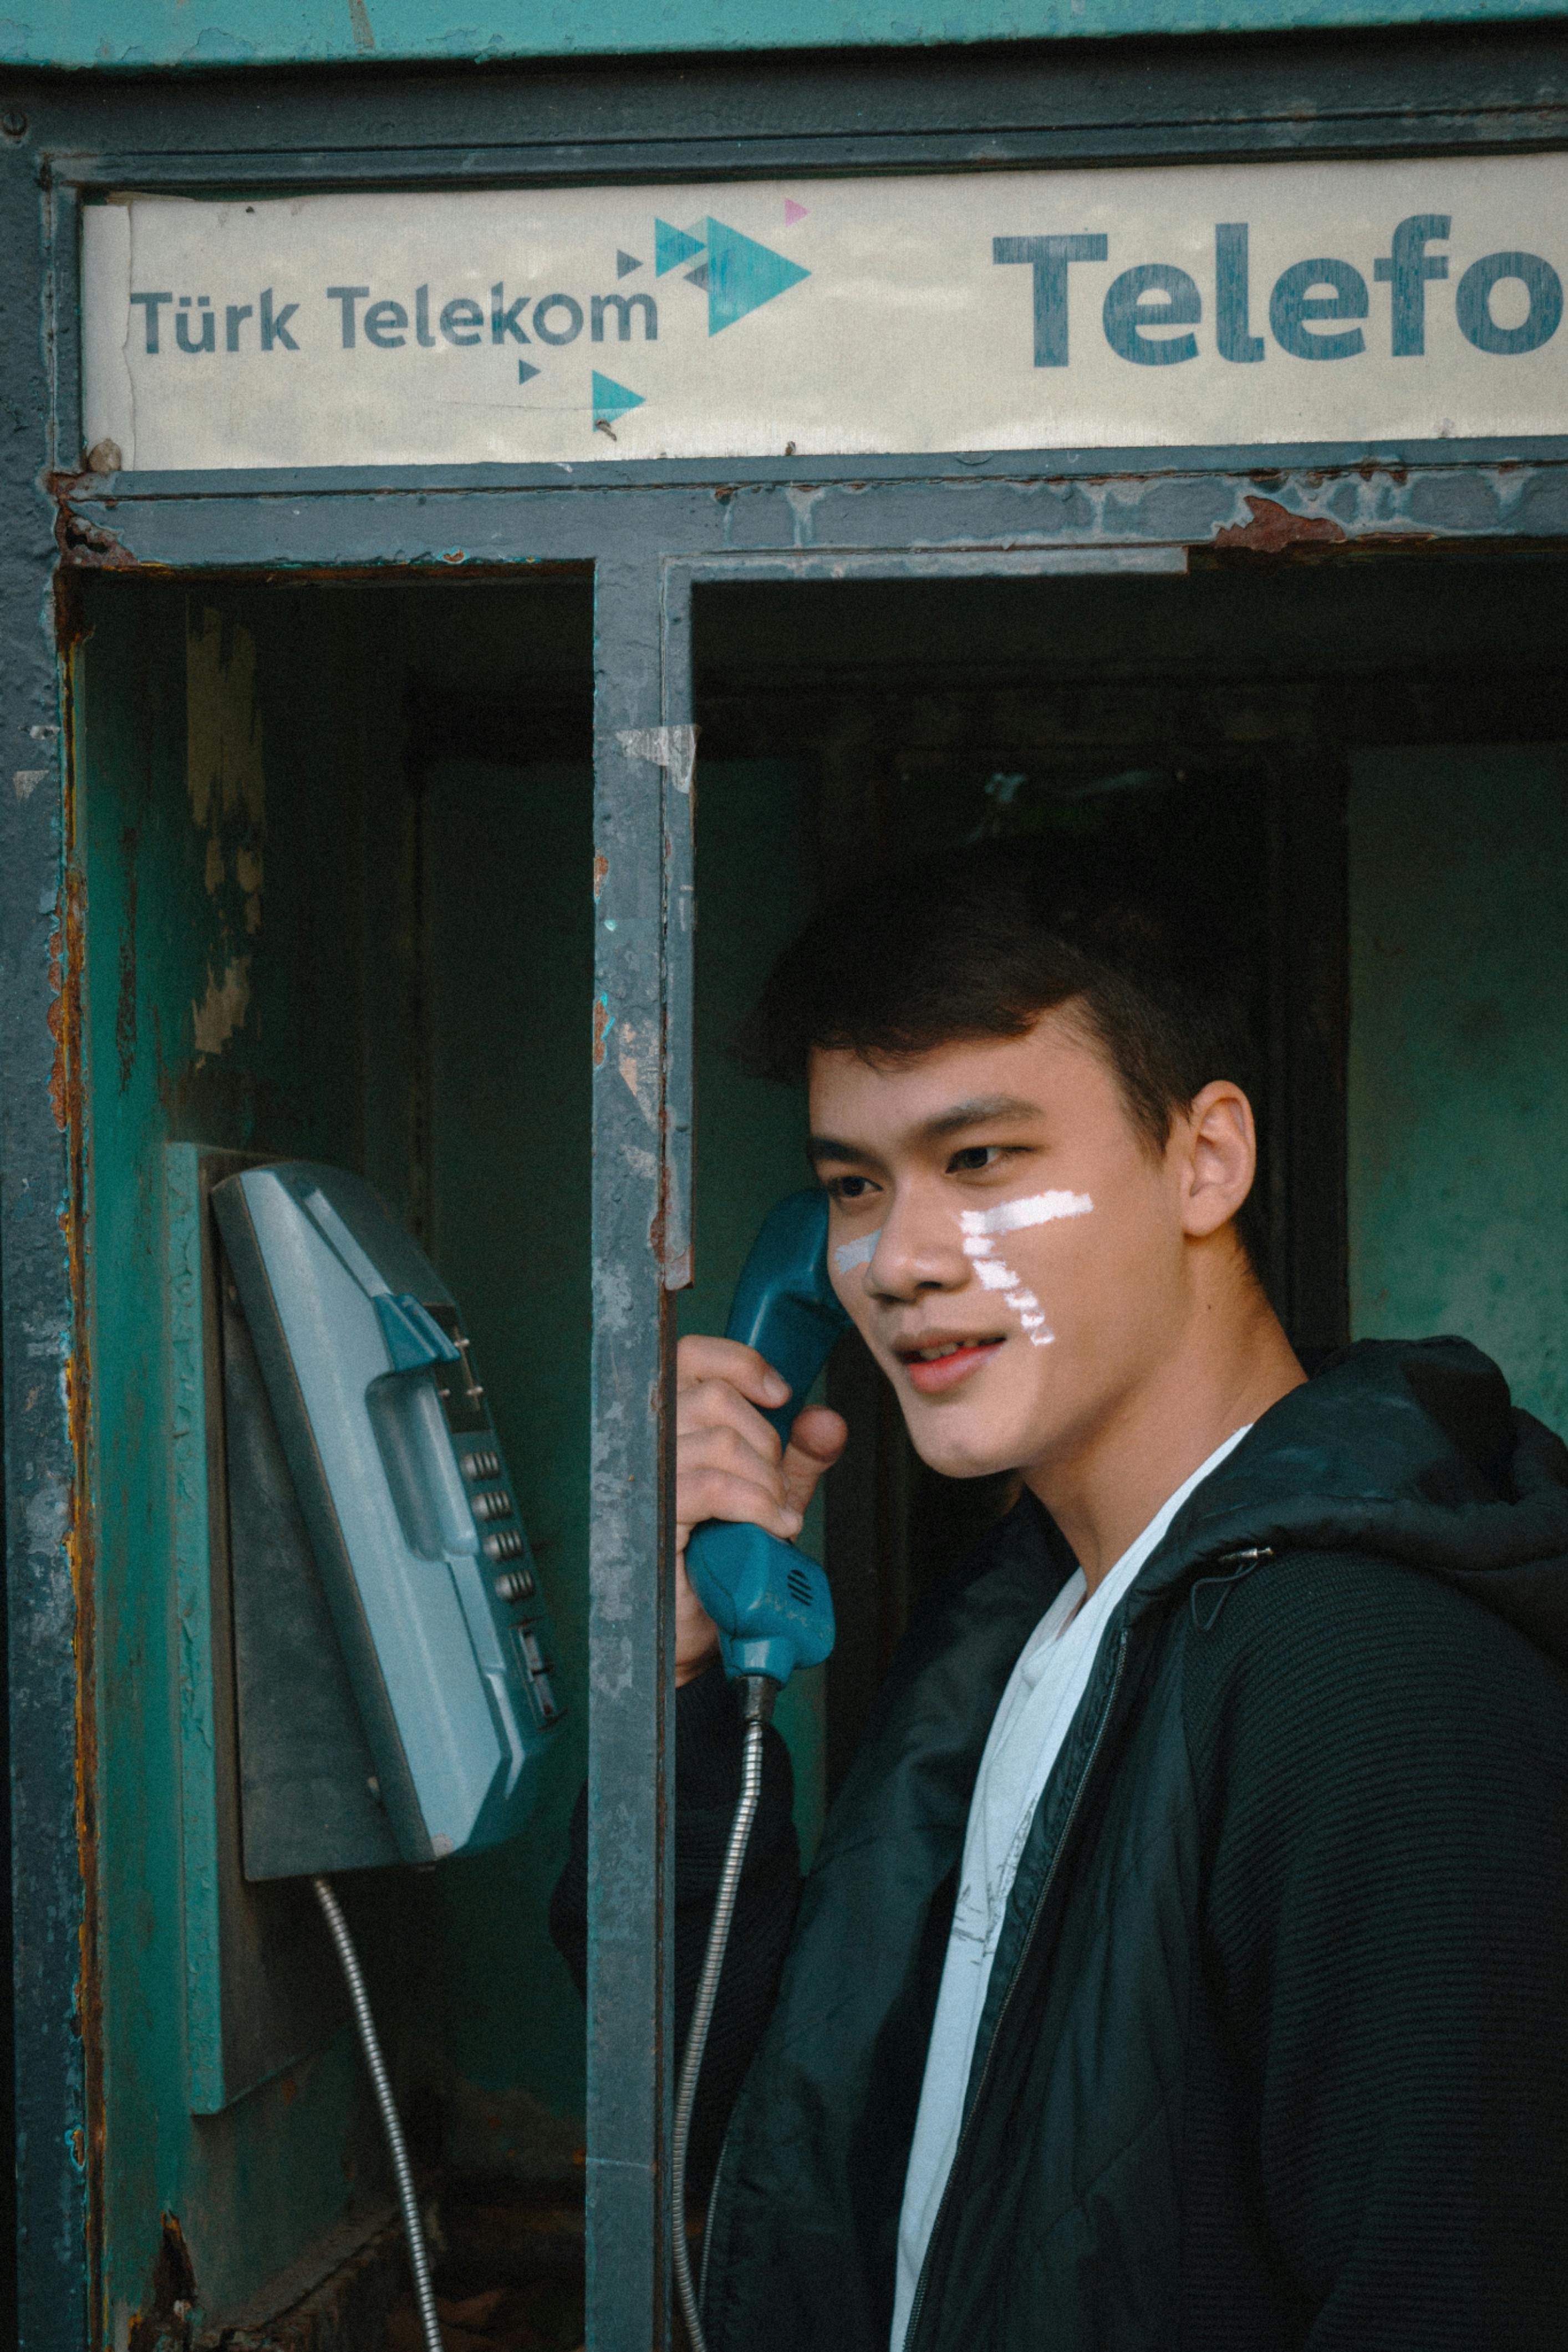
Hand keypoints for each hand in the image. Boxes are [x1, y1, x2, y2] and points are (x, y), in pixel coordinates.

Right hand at [674, 1332, 847, 1685]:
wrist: (694, 1634)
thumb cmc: (720, 1564)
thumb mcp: (767, 1498)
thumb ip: (796, 1457)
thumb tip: (827, 1420)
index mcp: (668, 1426)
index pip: (689, 1358)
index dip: (739, 1363)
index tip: (780, 1394)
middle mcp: (646, 1445)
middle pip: (716, 1398)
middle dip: (766, 1440)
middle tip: (776, 1485)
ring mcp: (645, 1480)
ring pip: (720, 1441)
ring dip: (766, 1479)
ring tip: (773, 1514)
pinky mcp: (652, 1519)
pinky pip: (714, 1487)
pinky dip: (757, 1504)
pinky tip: (772, 1526)